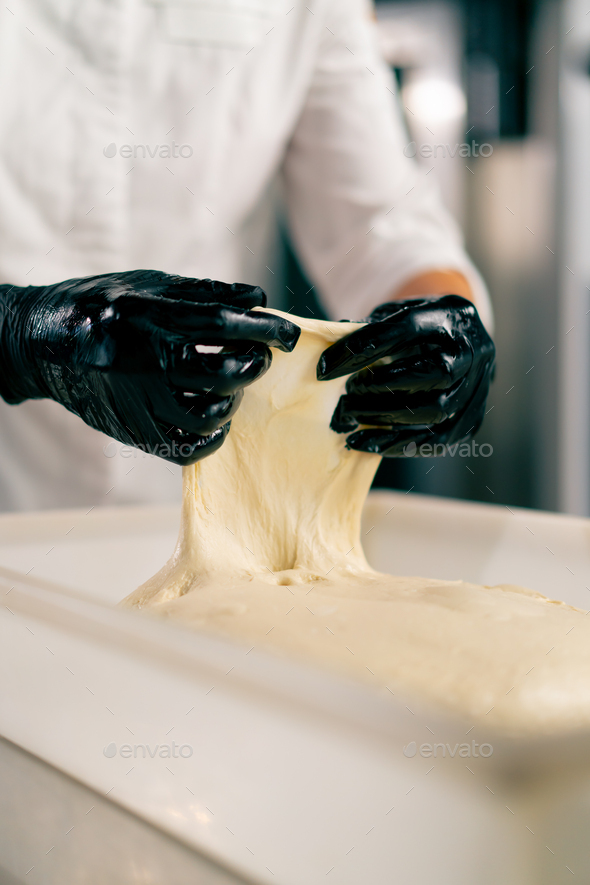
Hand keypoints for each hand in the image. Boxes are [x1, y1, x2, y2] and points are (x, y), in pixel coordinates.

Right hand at [0, 270, 299, 464]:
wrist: (44, 344)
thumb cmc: (102, 305)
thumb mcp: (148, 284)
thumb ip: (204, 293)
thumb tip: (258, 299)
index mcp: (147, 318)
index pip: (222, 325)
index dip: (263, 330)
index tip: (288, 334)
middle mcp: (142, 363)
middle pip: (221, 373)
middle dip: (253, 365)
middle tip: (262, 358)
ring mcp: (136, 402)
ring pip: (207, 416)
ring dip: (234, 400)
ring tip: (235, 386)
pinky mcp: (132, 431)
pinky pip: (186, 448)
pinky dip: (212, 437)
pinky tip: (218, 418)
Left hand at [316, 295, 494, 455]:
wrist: (459, 340)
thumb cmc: (417, 328)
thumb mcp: (395, 315)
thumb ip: (369, 331)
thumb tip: (332, 360)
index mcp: (451, 315)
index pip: (405, 330)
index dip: (363, 349)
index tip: (326, 368)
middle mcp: (473, 349)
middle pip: (434, 374)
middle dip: (382, 389)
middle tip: (347, 397)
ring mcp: (480, 385)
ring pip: (438, 410)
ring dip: (389, 419)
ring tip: (353, 418)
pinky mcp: (474, 416)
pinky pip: (441, 439)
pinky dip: (402, 444)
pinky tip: (372, 444)